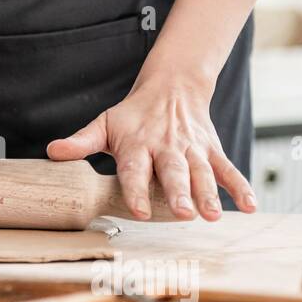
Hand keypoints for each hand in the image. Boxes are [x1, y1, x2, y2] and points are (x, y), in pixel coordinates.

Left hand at [45, 73, 255, 221]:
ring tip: (213, 215)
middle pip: (173, 171)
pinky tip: (250, 206)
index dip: (137, 190)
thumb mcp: (104, 124)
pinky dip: (239, 186)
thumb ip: (80, 142)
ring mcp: (192, 149)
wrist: (172, 86)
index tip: (139, 211)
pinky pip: (227, 168)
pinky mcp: (212, 149)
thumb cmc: (132, 115)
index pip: (134, 169)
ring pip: (202, 172)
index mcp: (137, 143)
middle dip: (179, 193)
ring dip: (209, 193)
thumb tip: (52, 152)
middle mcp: (166, 147)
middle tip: (183, 214)